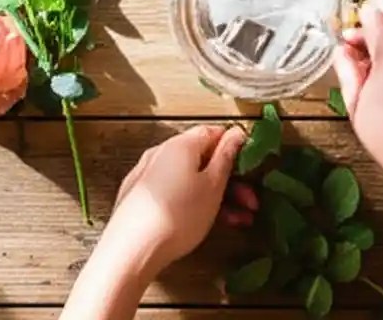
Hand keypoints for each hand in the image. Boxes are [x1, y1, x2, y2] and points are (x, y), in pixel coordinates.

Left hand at [101, 125, 245, 276]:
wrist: (131, 250)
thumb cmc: (178, 215)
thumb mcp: (213, 186)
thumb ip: (227, 157)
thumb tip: (236, 134)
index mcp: (180, 145)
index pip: (214, 132)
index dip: (235, 147)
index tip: (251, 165)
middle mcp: (161, 154)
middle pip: (203, 159)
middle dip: (231, 180)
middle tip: (250, 202)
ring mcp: (147, 176)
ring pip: (190, 179)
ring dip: (217, 196)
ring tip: (236, 220)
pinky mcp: (139, 199)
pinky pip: (174, 192)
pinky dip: (193, 202)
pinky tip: (208, 222)